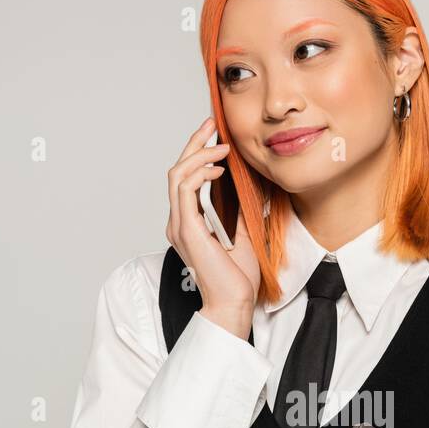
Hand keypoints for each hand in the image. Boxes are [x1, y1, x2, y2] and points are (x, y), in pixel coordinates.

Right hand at [166, 117, 261, 337]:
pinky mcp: (187, 230)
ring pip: (177, 175)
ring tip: (222, 147)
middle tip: (211, 125)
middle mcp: (179, 222)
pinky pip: (185, 190)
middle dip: (194, 144)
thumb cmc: (238, 278)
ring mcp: (179, 226)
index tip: (216, 137)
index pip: (186, 179)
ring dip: (198, 155)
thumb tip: (251, 188)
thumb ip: (241, 211)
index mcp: (189, 224)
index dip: (197, 154)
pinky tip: (218, 170)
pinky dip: (199, 174)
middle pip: (177, 171)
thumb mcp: (244, 234)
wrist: (234, 302)